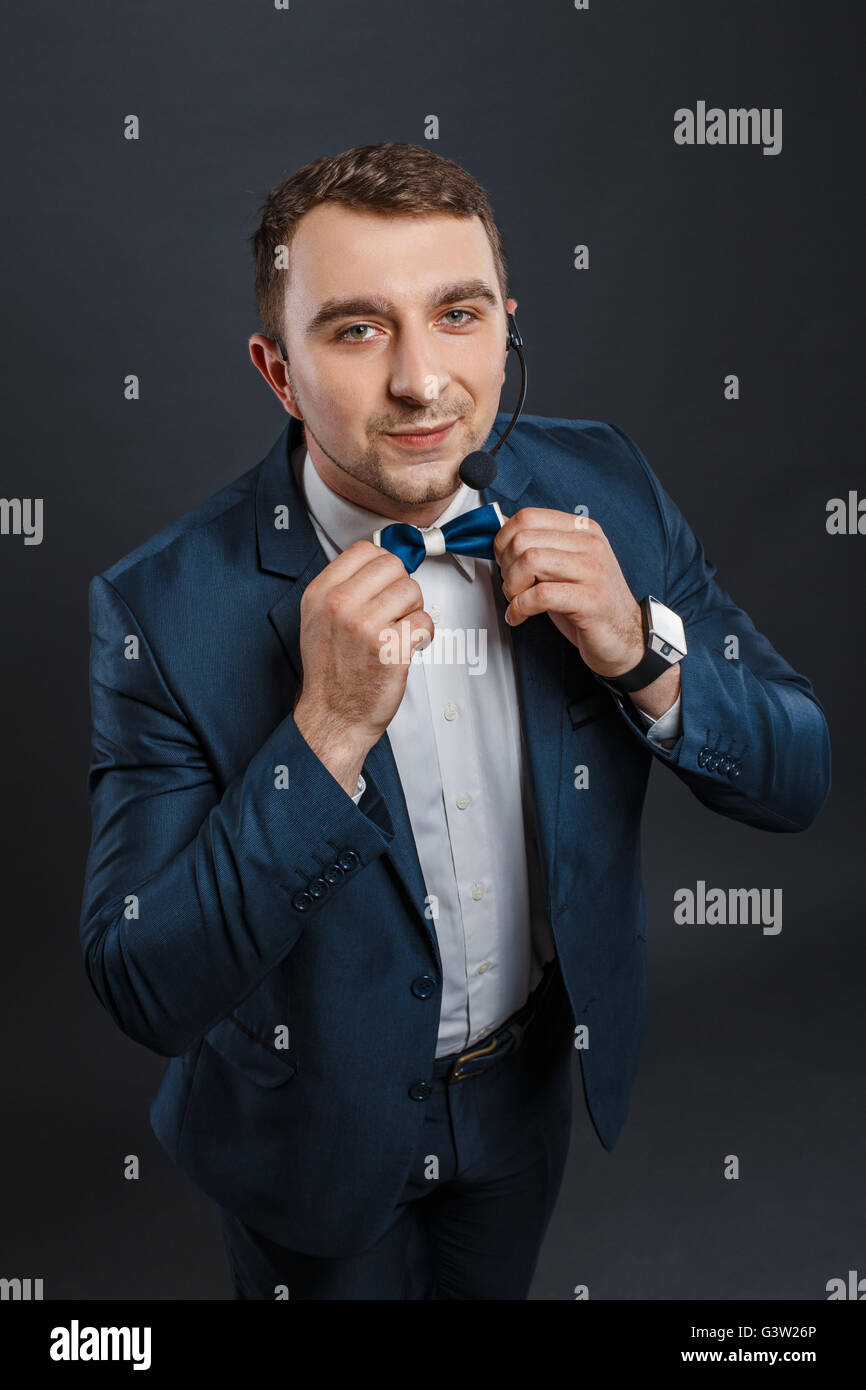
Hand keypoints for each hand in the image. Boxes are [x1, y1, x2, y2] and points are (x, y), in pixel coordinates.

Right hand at [294, 540, 432, 752]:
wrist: (333, 715)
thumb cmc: (330, 672)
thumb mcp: (318, 619)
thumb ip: (341, 588)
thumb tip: (376, 564)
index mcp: (320, 593)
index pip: (363, 550)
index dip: (382, 564)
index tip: (385, 581)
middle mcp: (340, 605)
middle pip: (392, 565)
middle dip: (401, 586)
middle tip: (395, 610)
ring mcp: (365, 625)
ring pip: (412, 590)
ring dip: (413, 611)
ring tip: (399, 630)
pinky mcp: (390, 647)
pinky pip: (424, 620)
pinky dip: (424, 634)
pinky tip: (408, 645)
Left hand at [493, 507, 645, 678]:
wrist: (625, 636)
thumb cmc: (589, 602)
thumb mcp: (563, 565)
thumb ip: (538, 545)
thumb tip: (501, 526)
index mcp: (581, 530)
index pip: (528, 517)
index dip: (503, 539)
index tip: (502, 560)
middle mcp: (589, 545)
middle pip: (524, 540)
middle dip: (505, 566)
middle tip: (511, 586)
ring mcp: (593, 571)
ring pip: (530, 561)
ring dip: (512, 587)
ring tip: (516, 600)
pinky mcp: (591, 600)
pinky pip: (541, 595)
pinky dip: (520, 608)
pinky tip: (519, 616)